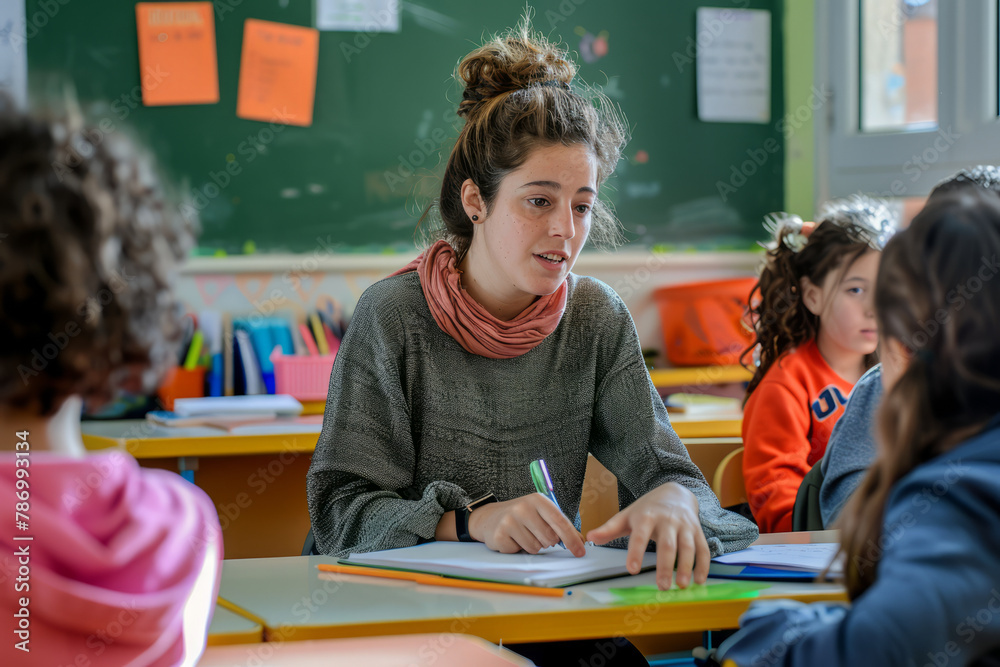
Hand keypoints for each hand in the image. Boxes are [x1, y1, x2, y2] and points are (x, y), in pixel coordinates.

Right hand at [469, 493, 585, 556]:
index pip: (559, 521)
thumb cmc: (520, 516)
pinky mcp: (500, 535)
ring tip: (522, 535)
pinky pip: (520, 552)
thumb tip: (579, 540)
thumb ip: (559, 525)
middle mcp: (523, 508)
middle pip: (549, 538)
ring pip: (535, 548)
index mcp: (537, 500)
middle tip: (534, 532)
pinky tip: (512, 539)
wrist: (489, 517)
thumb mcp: (540, 513)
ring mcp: (510, 521)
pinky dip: (518, 549)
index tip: (580, 551)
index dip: (572, 539)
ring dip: (531, 546)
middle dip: (546, 541)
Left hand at [586, 482, 709, 589]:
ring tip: (682, 585)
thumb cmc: (647, 509)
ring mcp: (685, 526)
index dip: (635, 552)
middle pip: (667, 545)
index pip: (639, 535)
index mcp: (646, 517)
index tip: (632, 570)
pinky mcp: (697, 531)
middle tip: (662, 586)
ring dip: (687, 567)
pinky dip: (703, 565)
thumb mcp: (627, 515)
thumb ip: (609, 528)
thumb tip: (589, 538)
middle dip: (665, 566)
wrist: (675, 492)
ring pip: (688, 547)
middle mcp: (667, 521)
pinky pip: (703, 548)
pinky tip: (700, 580)